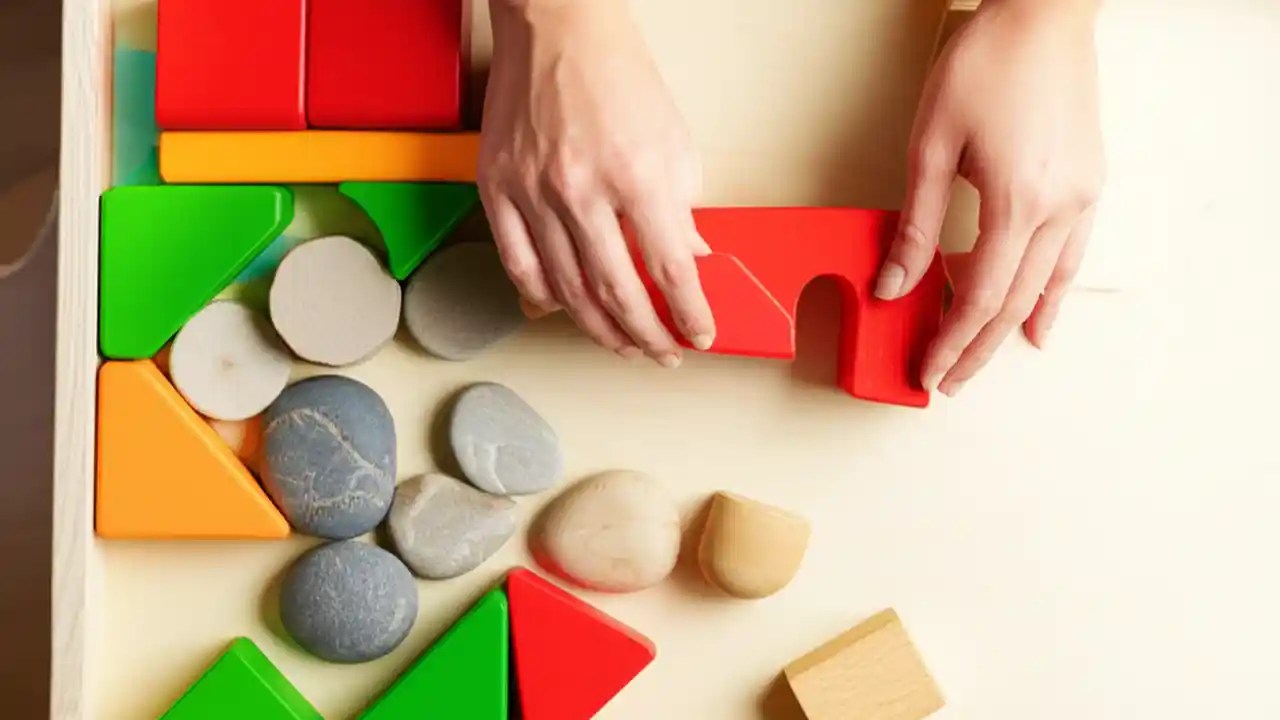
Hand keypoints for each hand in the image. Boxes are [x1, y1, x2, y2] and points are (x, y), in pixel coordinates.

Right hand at [478, 0, 714, 366]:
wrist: (558, 27)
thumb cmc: (618, 76)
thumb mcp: (674, 140)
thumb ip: (682, 208)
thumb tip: (688, 260)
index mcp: (637, 175)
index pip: (670, 270)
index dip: (689, 314)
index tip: (700, 335)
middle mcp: (581, 190)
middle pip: (617, 293)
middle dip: (647, 336)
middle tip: (663, 353)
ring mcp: (532, 192)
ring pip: (567, 290)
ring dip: (600, 329)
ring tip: (622, 344)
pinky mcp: (497, 187)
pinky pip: (519, 265)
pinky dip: (545, 298)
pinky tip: (565, 312)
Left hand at [875, 0, 1105, 395]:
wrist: (1043, 12)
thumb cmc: (987, 63)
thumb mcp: (932, 145)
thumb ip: (914, 223)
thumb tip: (894, 282)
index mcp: (1017, 203)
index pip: (979, 299)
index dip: (951, 342)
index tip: (929, 370)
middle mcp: (1059, 208)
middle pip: (1013, 302)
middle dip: (977, 348)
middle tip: (948, 379)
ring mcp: (1082, 195)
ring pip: (1046, 284)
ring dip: (1010, 327)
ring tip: (982, 359)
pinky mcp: (1089, 181)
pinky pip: (1071, 255)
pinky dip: (1051, 292)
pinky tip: (1040, 319)